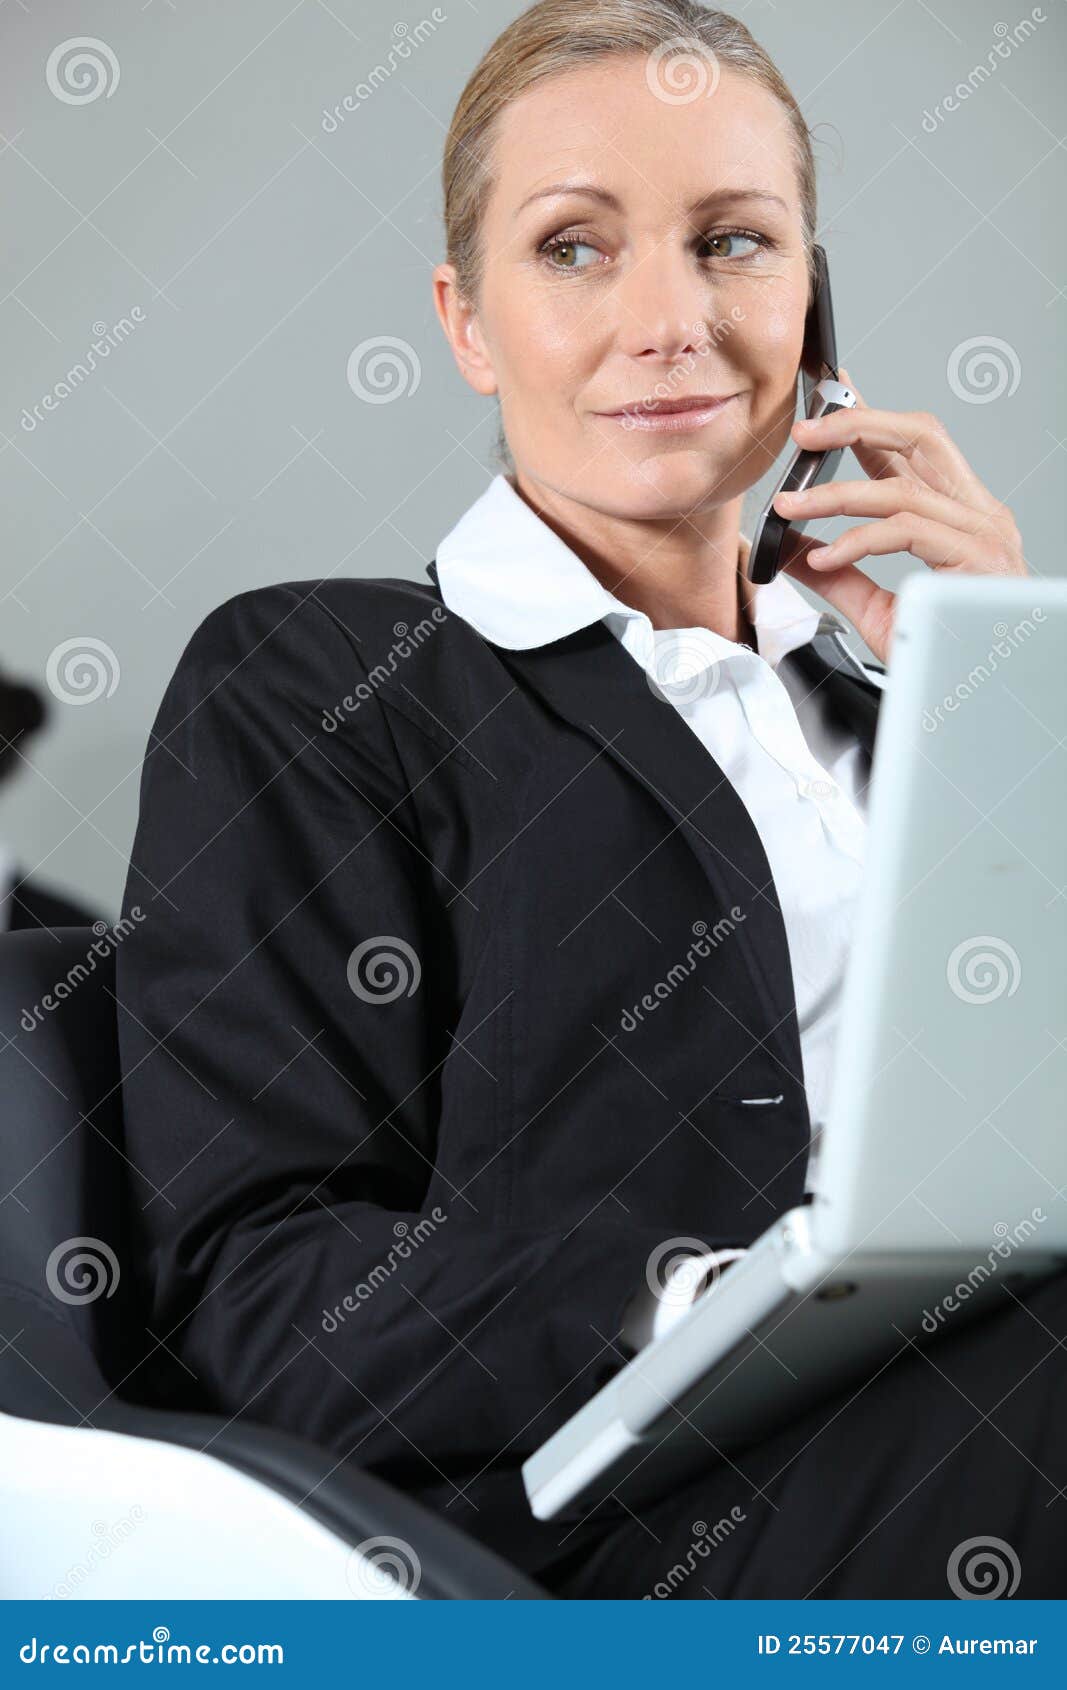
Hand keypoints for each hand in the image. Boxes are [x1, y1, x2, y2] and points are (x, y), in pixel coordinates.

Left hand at [770, 366, 1028, 666]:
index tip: (830, 394)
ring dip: (835, 495)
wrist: (982, 699)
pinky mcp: (976, 559)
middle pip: (920, 436)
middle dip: (857, 424)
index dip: (870, 416)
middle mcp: (978, 514)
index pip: (913, 448)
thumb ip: (841, 576)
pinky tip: (826, 556)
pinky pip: (907, 530)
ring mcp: (983, 534)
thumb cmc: (944, 653)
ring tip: (790, 508)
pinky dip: (858, 539)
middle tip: (804, 432)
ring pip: (902, 487)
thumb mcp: (878, 610)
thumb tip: (794, 550)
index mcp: (960, 516)